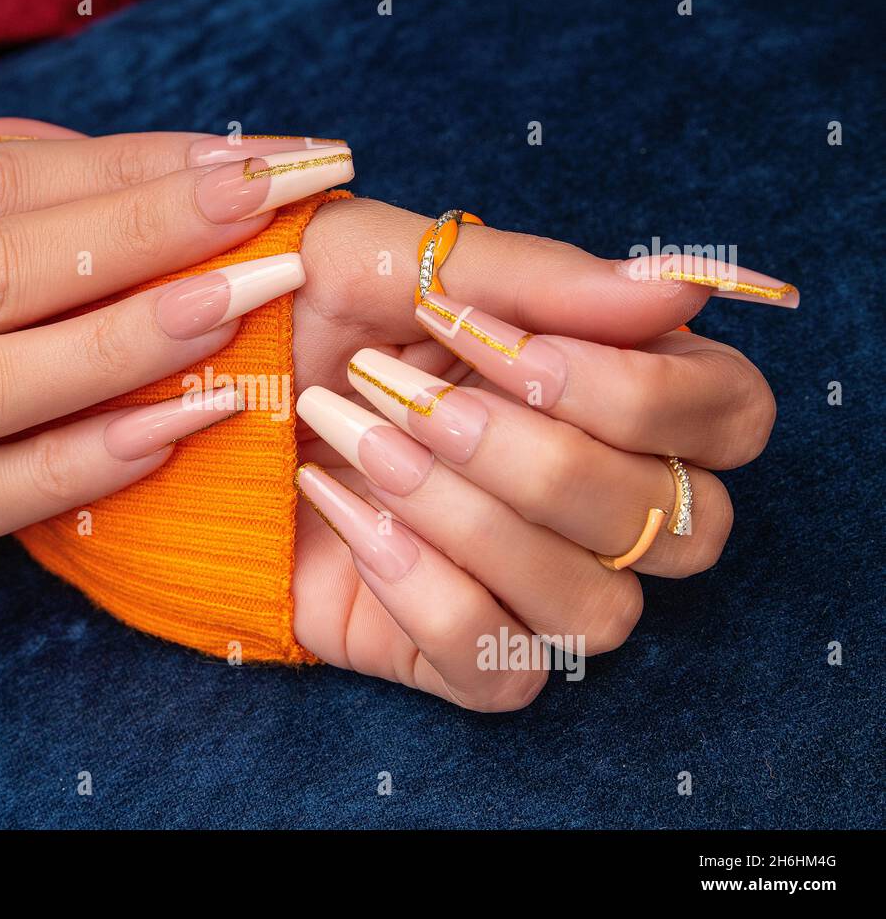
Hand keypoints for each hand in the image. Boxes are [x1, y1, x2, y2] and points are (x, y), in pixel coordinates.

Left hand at [289, 198, 787, 709]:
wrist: (204, 393)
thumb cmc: (308, 318)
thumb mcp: (409, 264)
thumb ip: (544, 277)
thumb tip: (685, 286)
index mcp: (611, 391)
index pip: (731, 415)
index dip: (640, 391)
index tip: (503, 347)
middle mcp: (594, 500)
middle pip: (683, 528)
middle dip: (541, 460)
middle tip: (412, 396)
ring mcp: (530, 586)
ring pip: (599, 611)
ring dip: (475, 522)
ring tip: (366, 447)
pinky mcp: (457, 652)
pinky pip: (499, 672)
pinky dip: (423, 591)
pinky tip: (348, 516)